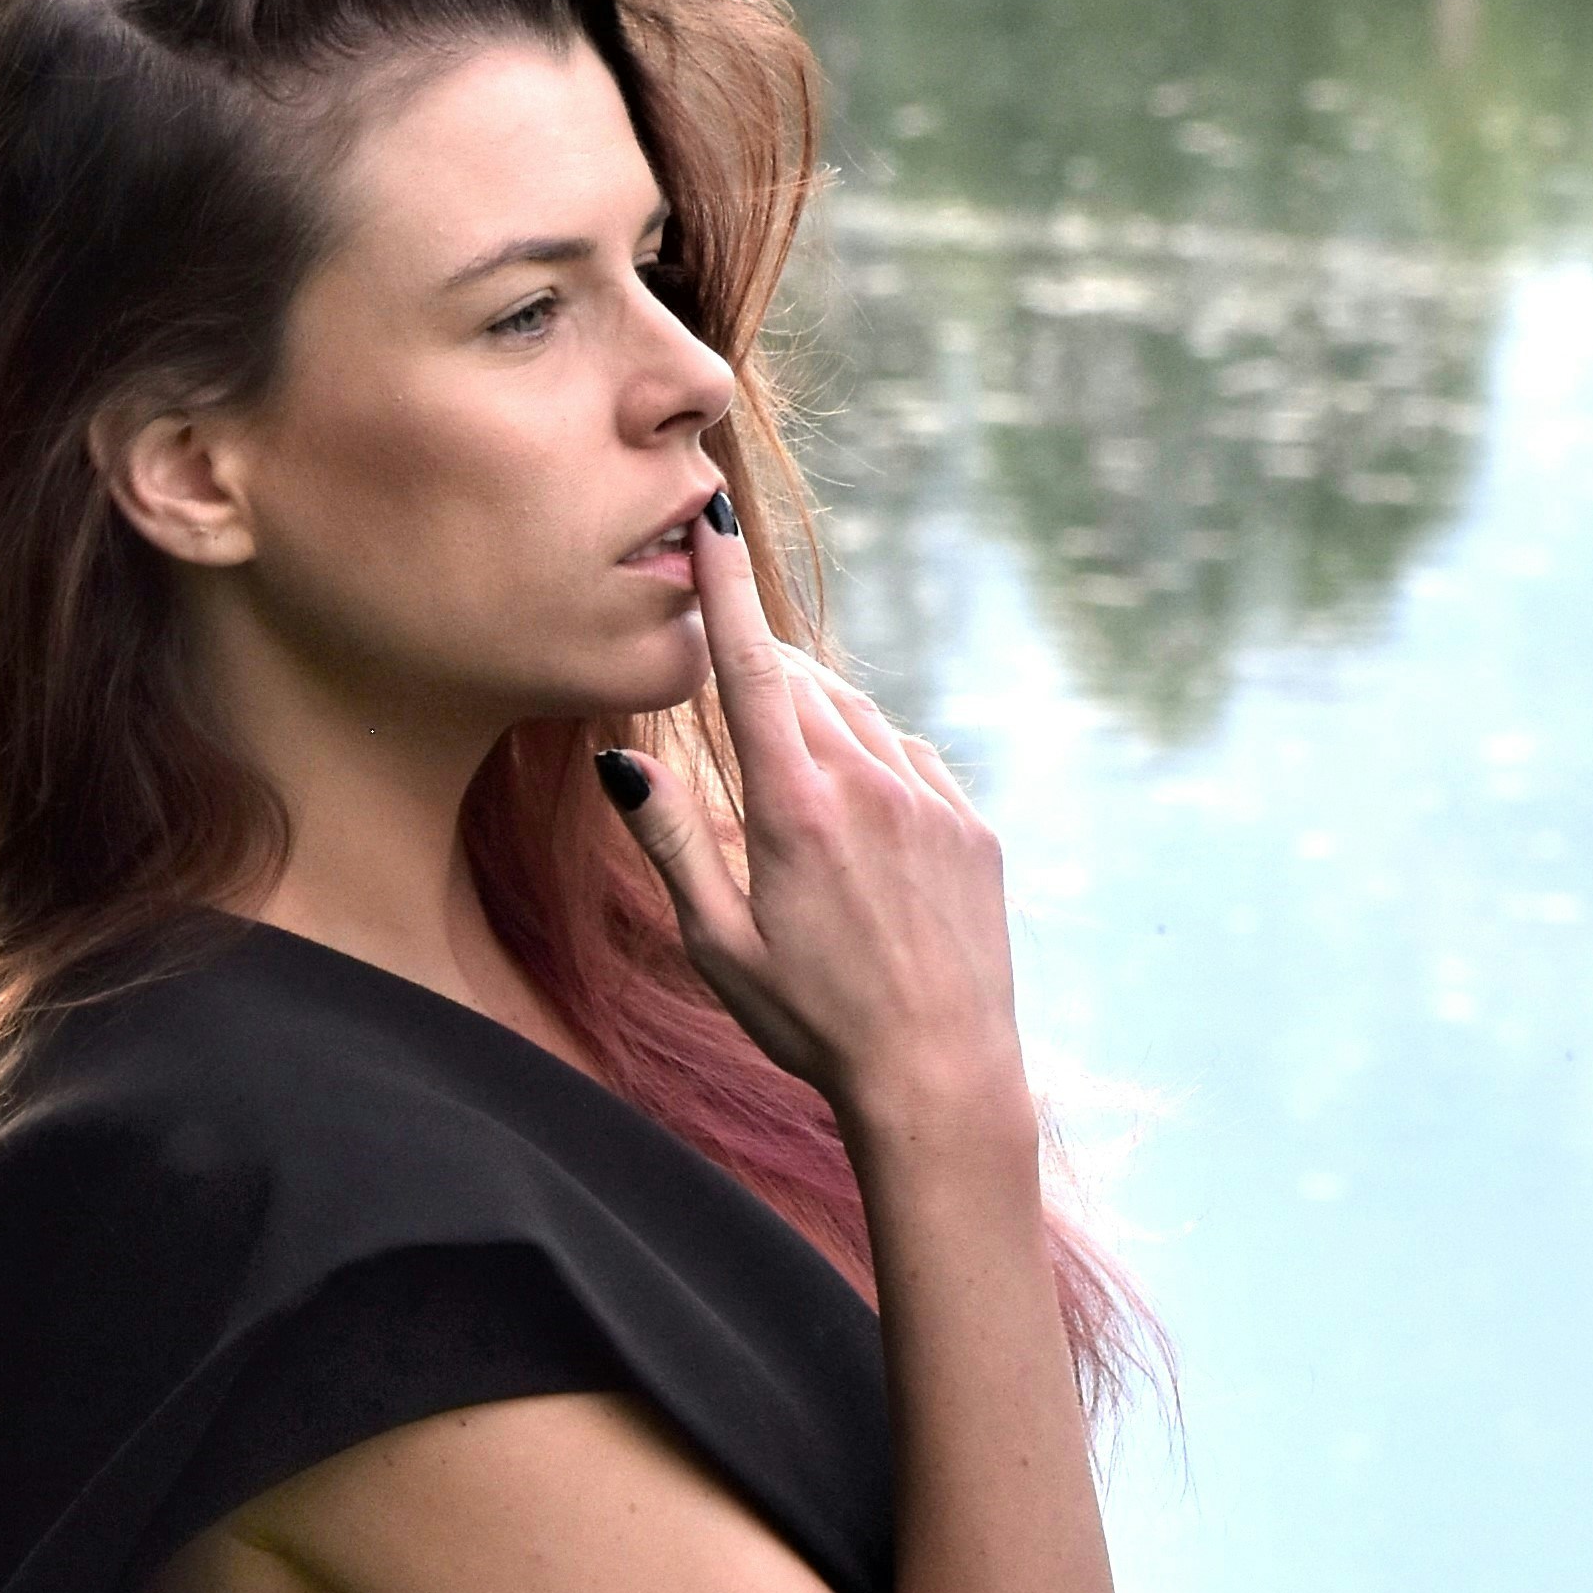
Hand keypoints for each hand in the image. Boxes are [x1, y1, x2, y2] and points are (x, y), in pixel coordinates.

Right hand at [599, 498, 1031, 1162]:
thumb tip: (622, 760)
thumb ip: (670, 841)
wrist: (939, 1075)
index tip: (710, 517)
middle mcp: (868, 785)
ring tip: (790, 770)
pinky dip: (874, 762)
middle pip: (805, 684)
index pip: (751, 665)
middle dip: (765, 671)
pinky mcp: (970, 827)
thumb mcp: (717, 943)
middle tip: (733, 686)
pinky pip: (910, 761)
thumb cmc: (812, 1023)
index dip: (724, 588)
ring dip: (819, 717)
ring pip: (860, 718)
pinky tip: (856, 814)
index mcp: (792, 808)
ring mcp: (929, 801)